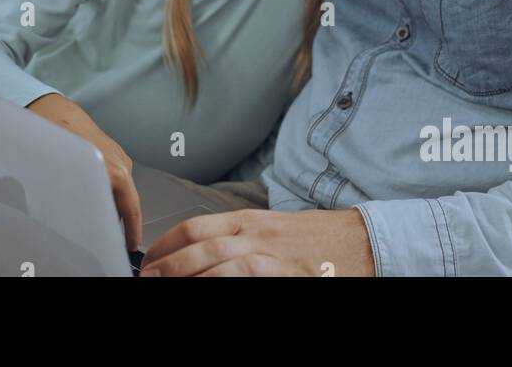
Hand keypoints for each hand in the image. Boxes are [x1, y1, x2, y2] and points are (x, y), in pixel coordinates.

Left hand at [26, 93, 143, 250]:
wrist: (53, 111)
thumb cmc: (58, 140)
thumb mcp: (67, 179)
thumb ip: (83, 203)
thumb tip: (89, 223)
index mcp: (115, 173)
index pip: (131, 210)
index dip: (131, 232)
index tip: (129, 246)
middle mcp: (122, 164)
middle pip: (126, 202)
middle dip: (117, 220)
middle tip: (107, 237)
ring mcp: (119, 155)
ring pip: (119, 190)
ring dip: (109, 203)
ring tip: (93, 213)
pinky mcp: (113, 151)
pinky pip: (113, 178)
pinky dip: (105, 189)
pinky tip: (89, 191)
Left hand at [139, 208, 376, 276]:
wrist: (362, 242)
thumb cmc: (317, 238)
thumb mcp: (271, 229)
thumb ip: (238, 237)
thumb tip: (199, 252)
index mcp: (250, 220)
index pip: (196, 226)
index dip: (166, 244)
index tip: (150, 260)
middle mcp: (257, 235)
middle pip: (202, 245)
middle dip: (169, 264)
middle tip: (148, 278)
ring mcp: (272, 257)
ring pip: (221, 262)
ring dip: (189, 276)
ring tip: (166, 286)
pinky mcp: (288, 276)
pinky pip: (248, 280)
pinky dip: (224, 285)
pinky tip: (208, 291)